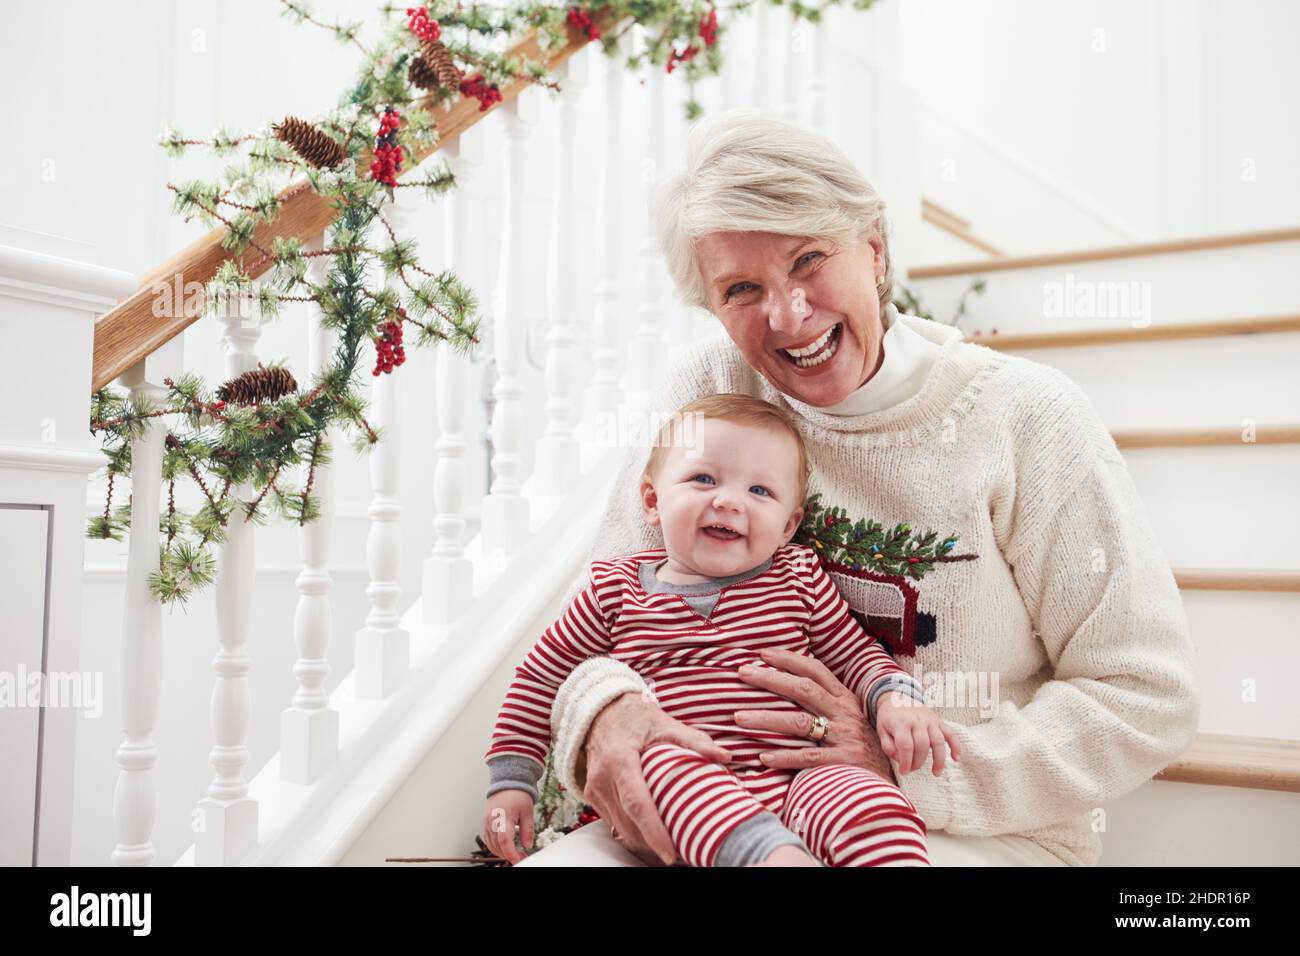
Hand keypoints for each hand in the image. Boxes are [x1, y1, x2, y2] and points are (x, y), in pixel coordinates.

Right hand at [483, 790, 534, 864]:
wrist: (507, 781)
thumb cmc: (518, 794)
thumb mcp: (528, 811)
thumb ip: (527, 829)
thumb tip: (528, 845)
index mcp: (503, 817)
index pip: (505, 840)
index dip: (511, 853)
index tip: (519, 860)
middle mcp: (492, 821)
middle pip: (497, 845)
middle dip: (509, 855)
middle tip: (522, 856)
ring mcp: (487, 822)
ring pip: (490, 844)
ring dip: (501, 852)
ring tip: (515, 853)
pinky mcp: (485, 822)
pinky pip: (487, 839)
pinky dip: (495, 846)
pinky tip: (504, 848)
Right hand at [581, 690, 733, 866]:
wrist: (604, 713)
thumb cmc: (637, 719)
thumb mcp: (667, 724)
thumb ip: (695, 742)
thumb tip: (725, 756)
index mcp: (620, 759)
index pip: (637, 804)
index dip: (654, 832)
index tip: (670, 853)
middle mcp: (602, 777)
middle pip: (629, 824)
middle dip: (654, 844)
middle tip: (682, 851)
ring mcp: (594, 789)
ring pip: (621, 829)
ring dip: (644, 843)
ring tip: (672, 844)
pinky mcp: (592, 796)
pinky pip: (614, 823)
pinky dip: (634, 832)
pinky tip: (653, 832)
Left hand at [733, 648, 897, 783]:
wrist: (886, 781)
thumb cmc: (861, 746)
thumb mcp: (849, 716)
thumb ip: (826, 700)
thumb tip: (790, 680)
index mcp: (845, 699)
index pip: (816, 671)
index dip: (789, 659)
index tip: (762, 653)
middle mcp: (844, 715)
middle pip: (803, 690)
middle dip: (770, 679)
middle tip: (742, 673)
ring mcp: (843, 739)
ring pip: (799, 723)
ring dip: (766, 719)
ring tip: (739, 718)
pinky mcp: (842, 764)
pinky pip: (808, 758)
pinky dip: (784, 757)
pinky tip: (763, 756)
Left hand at [875, 691, 962, 775]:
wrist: (898, 697)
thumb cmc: (889, 718)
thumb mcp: (881, 730)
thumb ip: (888, 747)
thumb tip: (901, 760)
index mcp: (900, 723)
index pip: (905, 745)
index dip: (905, 762)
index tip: (904, 771)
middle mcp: (917, 721)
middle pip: (922, 745)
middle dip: (918, 762)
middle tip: (912, 769)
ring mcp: (930, 720)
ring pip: (938, 741)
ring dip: (939, 760)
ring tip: (936, 773)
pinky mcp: (939, 721)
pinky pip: (951, 733)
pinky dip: (956, 746)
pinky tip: (956, 758)